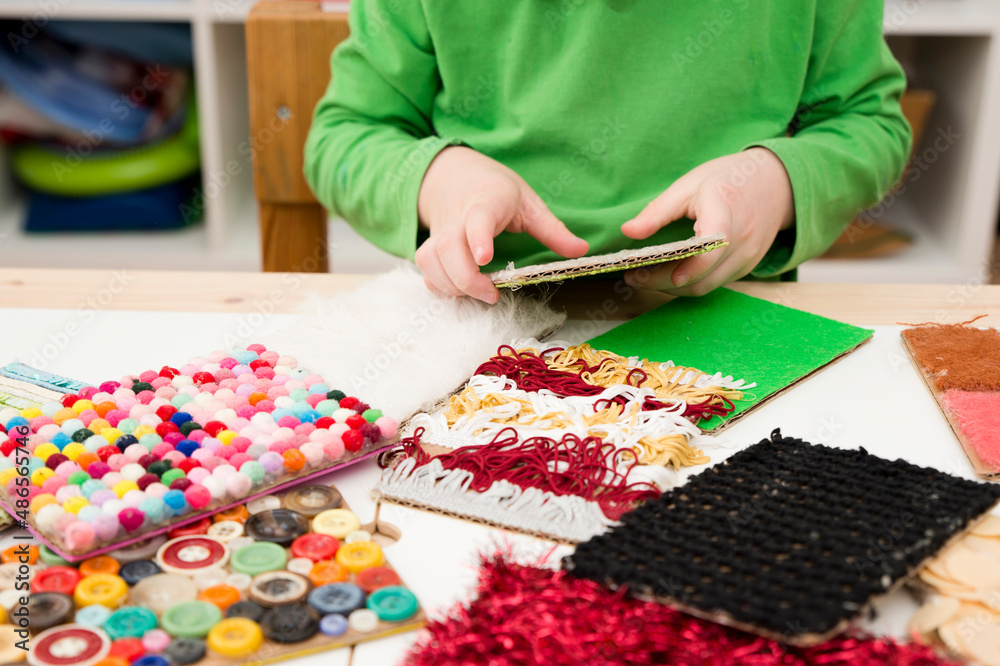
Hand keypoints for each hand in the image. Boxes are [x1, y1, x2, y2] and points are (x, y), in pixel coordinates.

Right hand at [416, 146, 588, 302]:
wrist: (456, 176)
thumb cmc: (497, 191)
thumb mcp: (529, 203)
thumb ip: (553, 229)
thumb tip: (582, 250)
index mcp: (487, 201)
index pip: (478, 218)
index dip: (478, 238)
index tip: (485, 258)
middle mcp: (458, 217)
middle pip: (446, 248)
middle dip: (465, 277)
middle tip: (491, 294)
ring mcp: (440, 232)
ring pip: (430, 260)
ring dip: (451, 284)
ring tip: (479, 293)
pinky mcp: (431, 246)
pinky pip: (426, 270)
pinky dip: (440, 286)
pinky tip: (461, 291)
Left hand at [621, 148, 793, 295]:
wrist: (774, 184)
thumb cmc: (726, 180)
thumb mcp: (689, 185)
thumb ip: (658, 211)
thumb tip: (628, 231)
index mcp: (725, 209)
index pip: (712, 245)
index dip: (690, 266)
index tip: (658, 273)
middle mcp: (742, 238)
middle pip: (703, 275)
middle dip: (663, 282)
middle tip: (632, 277)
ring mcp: (748, 256)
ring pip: (707, 286)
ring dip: (674, 288)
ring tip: (645, 278)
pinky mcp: (747, 267)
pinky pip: (715, 283)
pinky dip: (690, 283)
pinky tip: (669, 275)